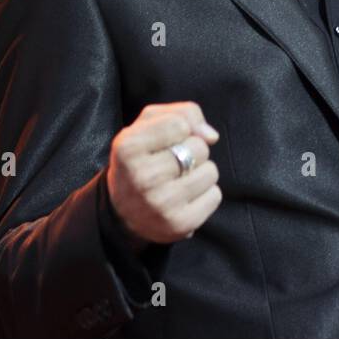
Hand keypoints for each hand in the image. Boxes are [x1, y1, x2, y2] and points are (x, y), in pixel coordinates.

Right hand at [106, 101, 222, 247]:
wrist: (123, 211)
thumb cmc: (142, 157)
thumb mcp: (148, 125)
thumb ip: (182, 113)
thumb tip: (212, 136)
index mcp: (128, 147)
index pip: (180, 124)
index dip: (181, 129)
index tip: (166, 141)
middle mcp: (142, 177)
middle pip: (199, 147)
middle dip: (193, 150)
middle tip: (173, 163)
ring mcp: (160, 204)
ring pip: (210, 171)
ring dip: (201, 172)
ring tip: (179, 180)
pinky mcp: (178, 225)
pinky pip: (215, 196)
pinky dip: (206, 194)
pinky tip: (186, 198)